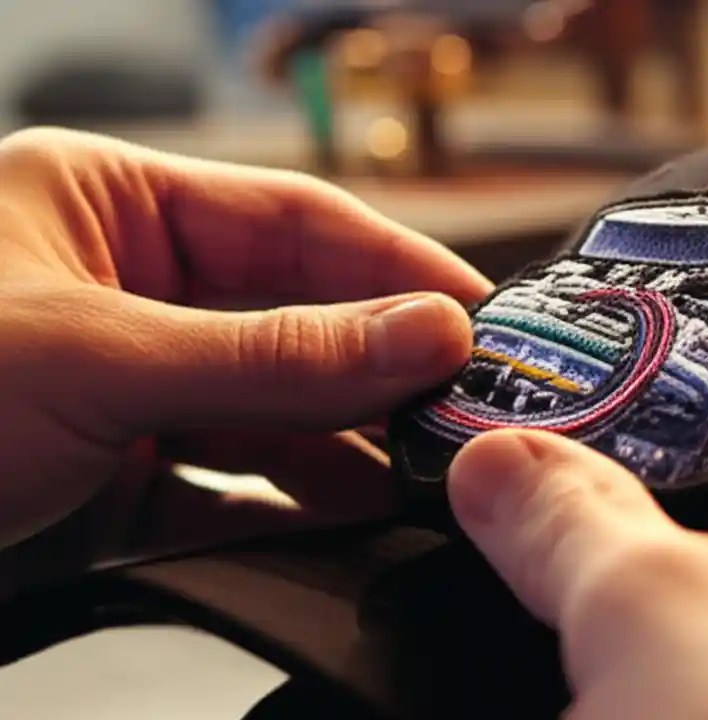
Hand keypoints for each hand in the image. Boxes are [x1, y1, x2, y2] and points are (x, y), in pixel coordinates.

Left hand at [0, 127, 489, 573]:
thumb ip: (272, 357)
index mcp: (106, 206)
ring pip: (270, 412)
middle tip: (468, 403)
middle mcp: (121, 290)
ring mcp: (120, 388)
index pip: (291, 219)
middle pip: (293, 321)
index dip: (396, 264)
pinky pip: (227, 489)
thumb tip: (426, 334)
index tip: (478, 314)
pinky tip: (353, 516)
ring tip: (427, 469)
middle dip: (380, 369)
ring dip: (350, 446)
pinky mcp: (112, 480)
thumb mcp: (98, 359)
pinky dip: (292, 508)